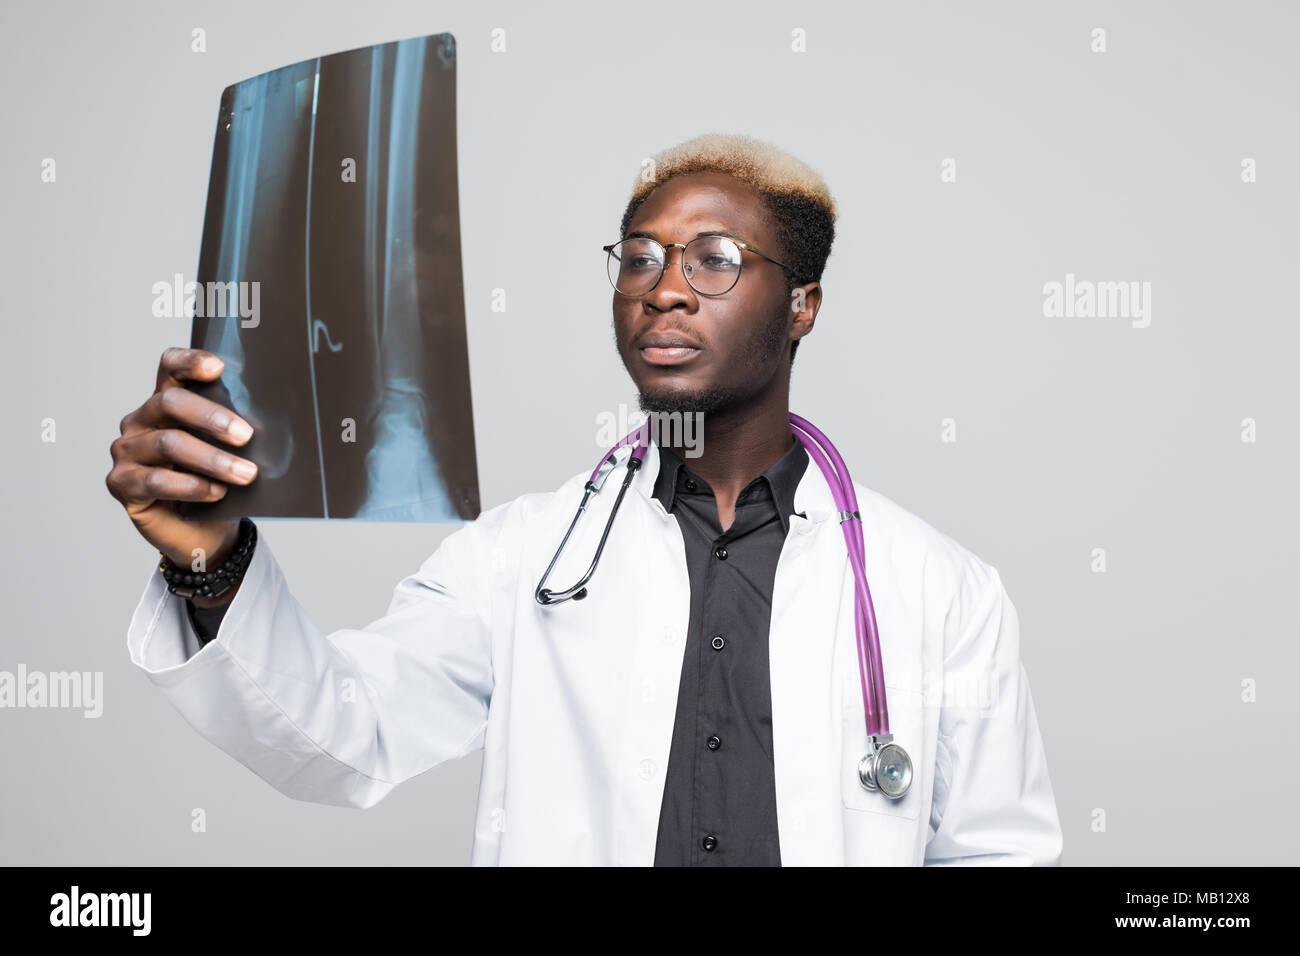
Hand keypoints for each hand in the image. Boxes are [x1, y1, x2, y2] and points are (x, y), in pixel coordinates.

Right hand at [106, 348, 257, 602]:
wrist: (204, 532)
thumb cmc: (217, 482)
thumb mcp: (230, 452)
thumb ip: (237, 430)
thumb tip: (277, 419)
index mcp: (166, 401)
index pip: (170, 367)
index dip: (190, 362)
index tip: (218, 368)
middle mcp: (140, 420)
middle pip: (170, 403)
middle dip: (211, 417)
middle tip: (246, 436)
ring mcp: (127, 451)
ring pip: (167, 444)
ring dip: (212, 459)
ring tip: (246, 474)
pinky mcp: (121, 484)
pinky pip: (156, 480)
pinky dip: (191, 486)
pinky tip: (217, 493)